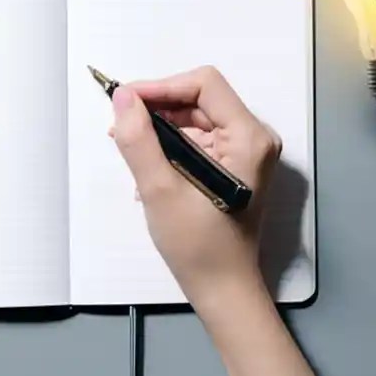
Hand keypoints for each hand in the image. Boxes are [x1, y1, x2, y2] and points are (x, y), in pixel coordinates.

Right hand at [110, 65, 280, 308]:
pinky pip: (198, 141)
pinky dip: (170, 149)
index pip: (203, 84)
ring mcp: (247, 154)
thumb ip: (139, 139)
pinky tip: (149, 173)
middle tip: (120, 128)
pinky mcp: (235, 168)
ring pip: (195, 120)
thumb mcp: (160, 190)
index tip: (125, 101)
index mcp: (248, 138)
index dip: (161, 87)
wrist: (223, 290)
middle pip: (199, 100)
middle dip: (157, 110)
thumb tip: (122, 98)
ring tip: (132, 156)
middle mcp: (254, 138)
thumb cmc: (198, 246)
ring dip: (160, 132)